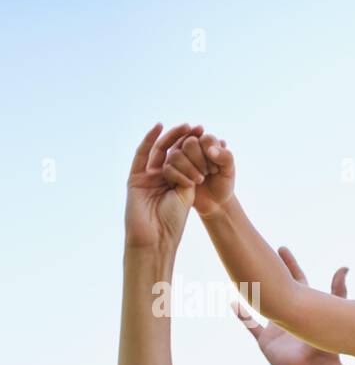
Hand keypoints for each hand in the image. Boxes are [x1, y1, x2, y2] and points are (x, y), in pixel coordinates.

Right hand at [125, 123, 203, 249]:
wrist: (154, 237)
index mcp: (174, 184)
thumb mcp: (185, 196)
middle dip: (186, 139)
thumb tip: (192, 159)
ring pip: (159, 150)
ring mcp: (147, 176)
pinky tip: (159, 127)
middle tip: (200, 128)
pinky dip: (149, 139)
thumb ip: (187, 177)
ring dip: (172, 136)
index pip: (185, 161)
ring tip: (187, 126)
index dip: (195, 149)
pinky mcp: (135, 176)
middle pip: (173, 153)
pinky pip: (141, 154)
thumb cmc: (172, 222)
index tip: (209, 137)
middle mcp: (160, 178)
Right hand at [163, 131, 234, 217]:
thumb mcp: (229, 170)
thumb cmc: (222, 183)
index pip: (203, 138)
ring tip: (200, 179)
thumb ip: (226, 156)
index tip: (217, 167)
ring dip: (190, 169)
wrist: (215, 201)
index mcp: (204, 142)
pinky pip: (168, 169)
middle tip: (209, 172)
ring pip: (176, 155)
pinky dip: (182, 178)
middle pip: (189, 143)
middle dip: (200, 160)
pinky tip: (191, 185)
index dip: (210, 153)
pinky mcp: (170, 171)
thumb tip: (210, 150)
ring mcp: (177, 158)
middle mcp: (188, 147)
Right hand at [233, 246, 348, 364]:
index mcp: (304, 306)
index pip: (296, 280)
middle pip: (277, 289)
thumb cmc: (327, 344)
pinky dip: (242, 316)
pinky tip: (233, 303)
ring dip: (254, 292)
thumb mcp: (331, 312)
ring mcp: (276, 328)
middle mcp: (289, 315)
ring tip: (242, 275)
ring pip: (261, 306)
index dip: (289, 264)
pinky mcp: (266, 342)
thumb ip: (338, 289)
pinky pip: (250, 326)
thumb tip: (344, 267)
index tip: (281, 249)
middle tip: (260, 253)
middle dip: (270, 273)